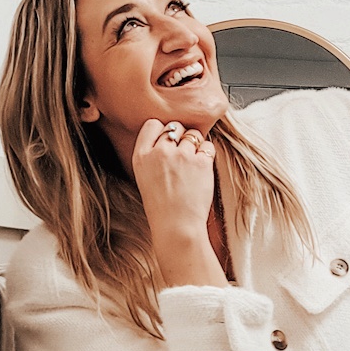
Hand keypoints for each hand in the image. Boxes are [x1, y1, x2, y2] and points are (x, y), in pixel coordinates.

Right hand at [131, 119, 227, 287]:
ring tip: (193, 164)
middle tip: (183, 155)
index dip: (162, 130)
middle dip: (181, 135)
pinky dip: (207, 154)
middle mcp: (160, 152)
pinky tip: (202, 168)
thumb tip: (169, 136)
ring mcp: (181, 156)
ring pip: (193, 134)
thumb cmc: (161, 206)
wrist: (177, 226)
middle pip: (174, 126)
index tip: (168, 142)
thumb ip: (152, 155)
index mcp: (141, 156)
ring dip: (196, 144)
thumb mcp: (144, 177)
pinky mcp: (201, 162)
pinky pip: (208, 145)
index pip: (152, 124)